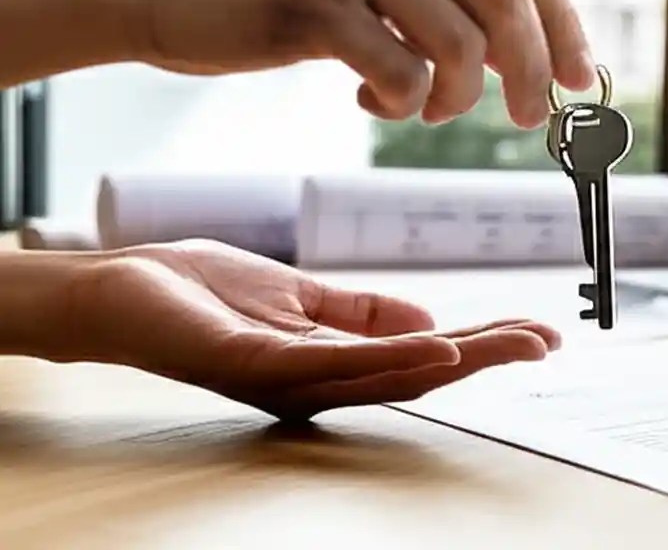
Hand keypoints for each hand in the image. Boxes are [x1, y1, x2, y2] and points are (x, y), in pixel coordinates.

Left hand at [59, 240, 560, 419]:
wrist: (119, 288)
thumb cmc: (200, 293)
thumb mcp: (299, 294)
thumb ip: (359, 310)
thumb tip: (431, 321)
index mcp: (332, 362)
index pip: (419, 354)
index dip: (480, 343)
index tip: (534, 329)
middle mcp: (318, 383)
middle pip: (418, 373)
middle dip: (486, 357)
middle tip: (545, 341)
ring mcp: (289, 380)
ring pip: (389, 374)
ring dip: (460, 361)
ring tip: (513, 343)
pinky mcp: (257, 366)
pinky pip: (335, 366)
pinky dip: (394, 357)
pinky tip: (439, 346)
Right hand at [118, 0, 594, 127]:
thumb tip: (535, 52)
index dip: (564, 24)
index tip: (580, 78)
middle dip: (533, 72)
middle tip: (526, 117)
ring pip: (462, 44)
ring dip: (455, 97)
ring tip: (423, 102)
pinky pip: (402, 73)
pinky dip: (401, 102)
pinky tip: (368, 94)